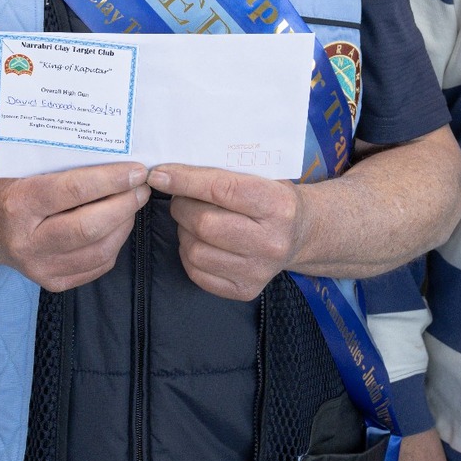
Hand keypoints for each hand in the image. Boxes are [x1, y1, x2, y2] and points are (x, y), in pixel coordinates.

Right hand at [0, 162, 147, 290]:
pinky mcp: (53, 282)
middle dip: (124, 205)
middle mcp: (26, 241)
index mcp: (17, 204)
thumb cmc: (10, 189)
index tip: (136, 171)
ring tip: (132, 204)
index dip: (110, 180)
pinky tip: (118, 225)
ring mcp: (39, 267)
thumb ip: (65, 168)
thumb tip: (116, 161)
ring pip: (99, 250)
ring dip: (124, 225)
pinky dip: (115, 244)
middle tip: (141, 188)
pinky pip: (97, 265)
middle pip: (89, 227)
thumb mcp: (26, 170)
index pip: (71, 190)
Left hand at [150, 164, 310, 301]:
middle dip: (181, 207)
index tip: (159, 175)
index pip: (221, 190)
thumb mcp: (262, 176)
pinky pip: (197, 272)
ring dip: (183, 231)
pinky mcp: (245, 290)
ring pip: (195, 250)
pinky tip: (199, 240)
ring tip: (193, 219)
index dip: (185, 180)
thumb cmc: (274, 198)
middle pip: (204, 224)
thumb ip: (224, 170)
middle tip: (181, 198)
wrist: (301, 234)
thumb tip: (172, 170)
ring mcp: (258, 270)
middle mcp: (271, 241)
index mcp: (277, 205)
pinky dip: (188, 253)